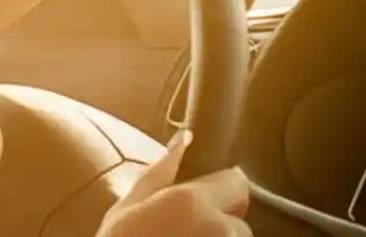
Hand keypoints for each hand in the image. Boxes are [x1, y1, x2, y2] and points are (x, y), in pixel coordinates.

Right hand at [99, 131, 250, 236]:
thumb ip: (160, 172)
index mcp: (193, 202)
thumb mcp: (127, 207)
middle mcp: (221, 229)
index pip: (238, 184)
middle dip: (218, 226)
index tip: (202, 202)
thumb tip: (185, 138)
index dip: (221, 191)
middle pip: (237, 220)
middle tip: (183, 234)